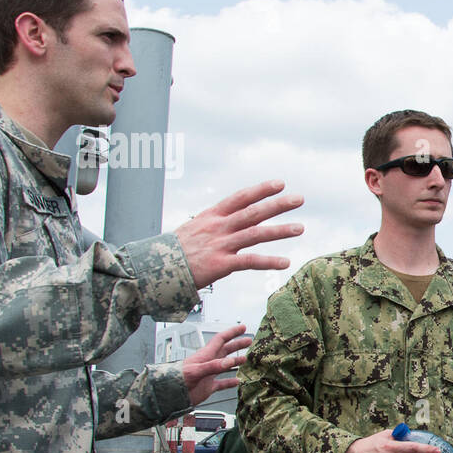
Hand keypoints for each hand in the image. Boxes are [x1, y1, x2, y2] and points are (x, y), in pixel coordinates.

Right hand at [176, 181, 304, 287]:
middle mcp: (218, 227)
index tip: (280, 183)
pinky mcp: (220, 265)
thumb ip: (215, 224)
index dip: (261, 190)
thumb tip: (233, 219)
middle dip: (278, 204)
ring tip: (299, 228)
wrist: (153, 269)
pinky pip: (249, 261)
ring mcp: (220, 245)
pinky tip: (285, 262)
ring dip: (280, 231)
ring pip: (255, 234)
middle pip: (253, 212)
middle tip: (299, 199)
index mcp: (211, 216)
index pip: (240, 198)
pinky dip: (269, 261)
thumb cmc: (174, 251)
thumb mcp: (193, 229)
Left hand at [181, 323, 251, 404]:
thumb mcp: (196, 370)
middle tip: (249, 340)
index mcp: (205, 355)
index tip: (242, 328)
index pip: (221, 339)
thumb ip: (213, 365)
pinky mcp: (208, 386)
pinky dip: (230, 382)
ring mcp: (209, 374)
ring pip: (225, 365)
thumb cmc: (178, 379)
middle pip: (225, 350)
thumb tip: (230, 361)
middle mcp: (209, 363)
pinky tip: (237, 381)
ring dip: (236, 362)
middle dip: (237, 344)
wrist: (171, 395)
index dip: (232, 333)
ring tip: (246, 359)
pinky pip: (222, 383)